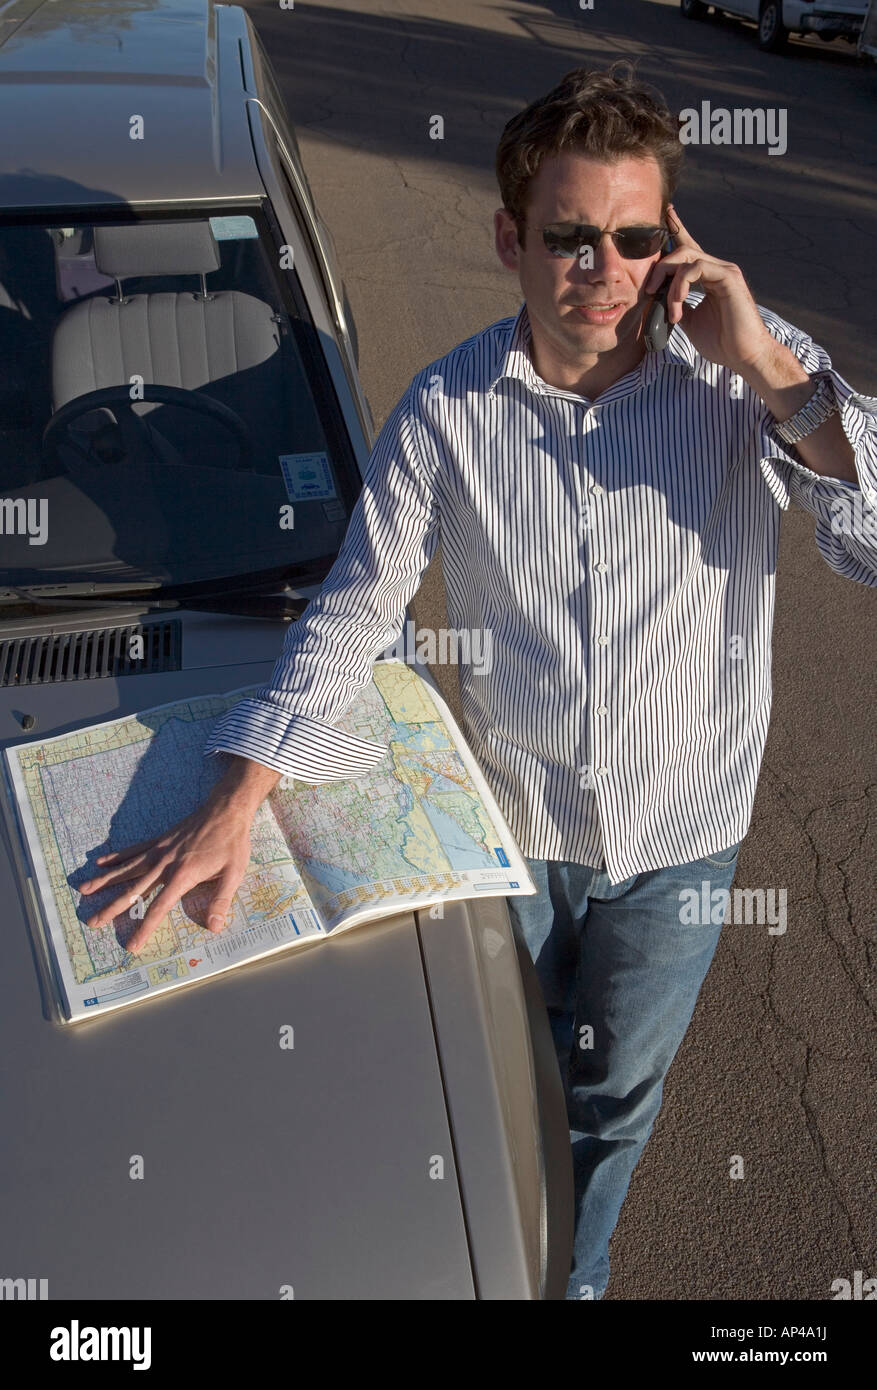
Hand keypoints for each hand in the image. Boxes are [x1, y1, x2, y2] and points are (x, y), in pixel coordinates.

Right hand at [79, 793, 255, 953]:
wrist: (226, 810)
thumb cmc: (232, 843)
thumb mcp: (233, 873)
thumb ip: (222, 901)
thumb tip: (214, 928)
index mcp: (182, 876)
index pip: (158, 907)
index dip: (144, 928)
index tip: (131, 945)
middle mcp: (164, 864)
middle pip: (133, 890)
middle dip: (111, 908)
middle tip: (92, 922)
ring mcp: (159, 850)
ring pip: (126, 869)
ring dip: (104, 880)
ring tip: (83, 890)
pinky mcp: (159, 840)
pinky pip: (133, 850)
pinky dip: (116, 856)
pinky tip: (99, 862)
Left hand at [645, 204, 773, 374]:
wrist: (744, 355)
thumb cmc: (721, 341)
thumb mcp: (690, 322)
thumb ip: (676, 305)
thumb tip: (656, 299)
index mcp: (709, 276)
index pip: (689, 247)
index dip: (676, 229)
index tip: (664, 215)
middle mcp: (718, 268)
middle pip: (682, 249)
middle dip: (660, 267)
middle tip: (648, 290)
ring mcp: (725, 271)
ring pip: (687, 257)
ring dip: (669, 282)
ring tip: (670, 309)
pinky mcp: (729, 277)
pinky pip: (696, 268)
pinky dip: (680, 286)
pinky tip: (678, 306)